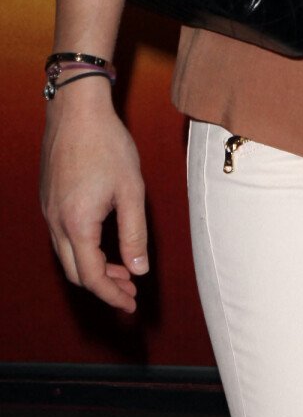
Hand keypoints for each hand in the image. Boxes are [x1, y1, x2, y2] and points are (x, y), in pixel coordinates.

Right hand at [40, 82, 147, 313]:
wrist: (77, 111)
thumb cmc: (108, 145)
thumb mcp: (131, 190)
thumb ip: (134, 233)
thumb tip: (139, 268)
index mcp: (77, 224)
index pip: (92, 277)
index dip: (112, 296)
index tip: (131, 305)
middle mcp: (56, 223)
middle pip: (75, 272)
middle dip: (103, 286)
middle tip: (131, 289)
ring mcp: (48, 211)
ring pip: (67, 255)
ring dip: (93, 267)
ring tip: (122, 268)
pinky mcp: (48, 200)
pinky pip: (62, 237)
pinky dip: (83, 249)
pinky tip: (104, 241)